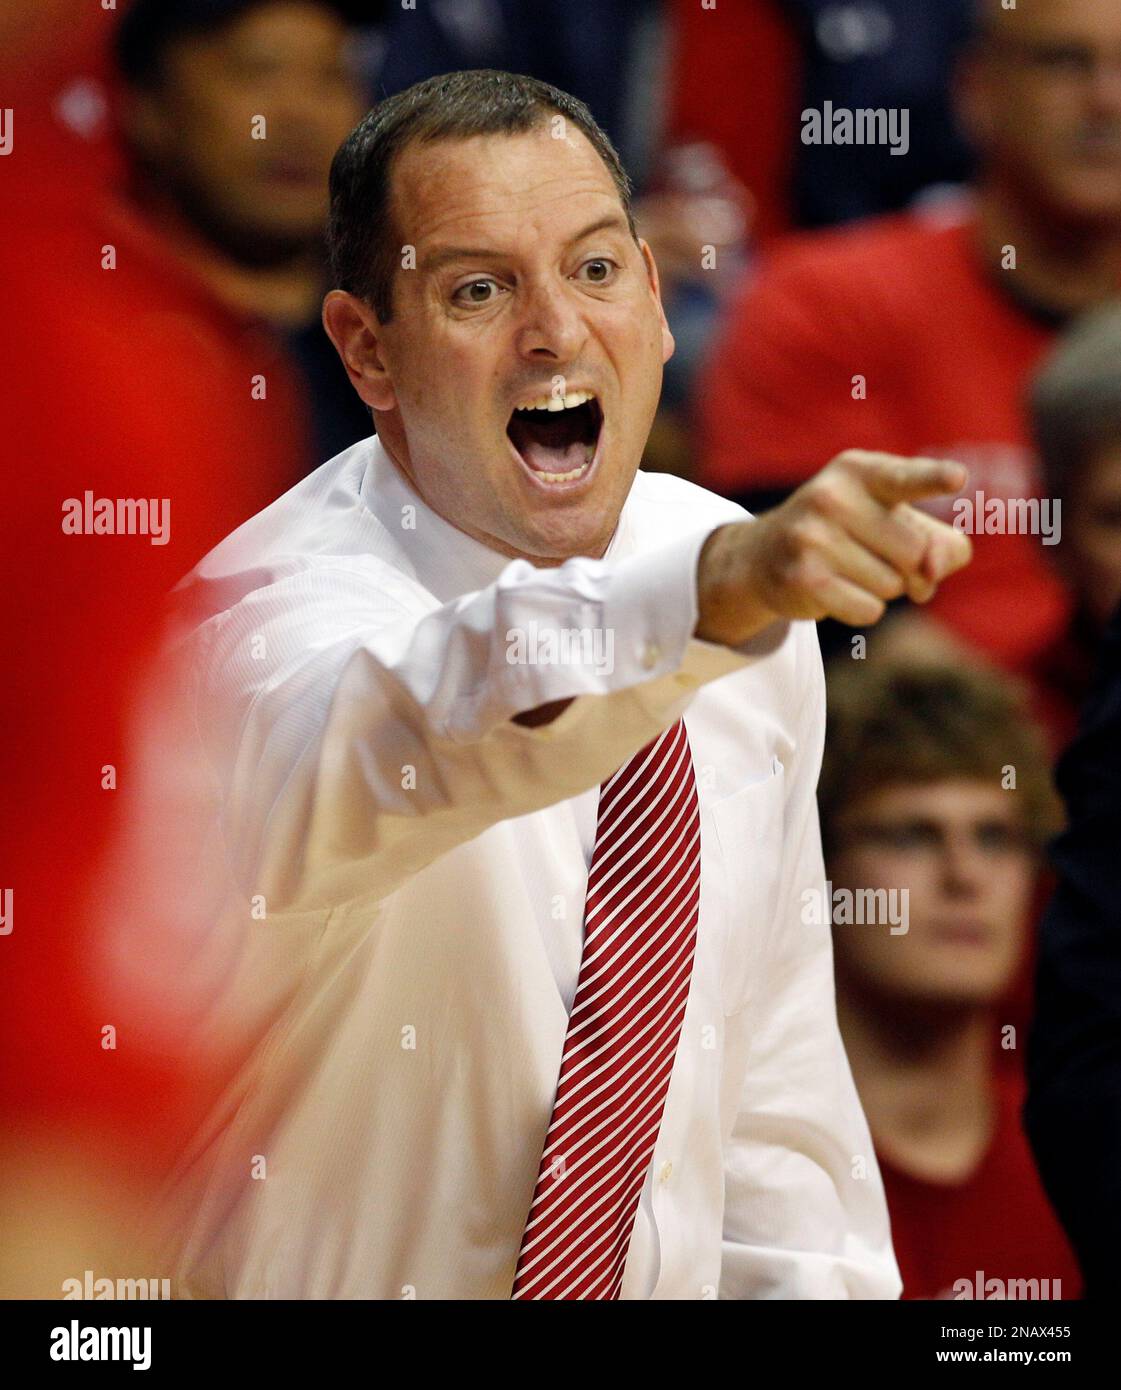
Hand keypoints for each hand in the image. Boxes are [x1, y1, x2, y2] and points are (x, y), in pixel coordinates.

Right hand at [696, 450, 972, 646]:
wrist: (766, 557)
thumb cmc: (850, 534)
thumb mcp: (899, 523)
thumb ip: (942, 544)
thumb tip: (933, 573)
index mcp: (860, 471)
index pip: (904, 478)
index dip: (933, 478)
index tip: (958, 478)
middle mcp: (832, 496)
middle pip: (915, 551)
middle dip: (907, 566)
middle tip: (871, 554)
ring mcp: (812, 537)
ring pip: (893, 585)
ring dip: (882, 588)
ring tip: (847, 569)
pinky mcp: (803, 578)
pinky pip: (870, 610)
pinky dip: (863, 609)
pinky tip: (835, 590)